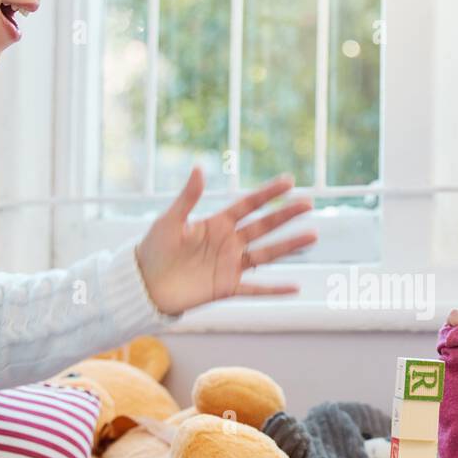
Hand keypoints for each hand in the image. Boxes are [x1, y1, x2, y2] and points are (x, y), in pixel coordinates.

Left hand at [134, 168, 316, 316]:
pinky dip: (275, 289)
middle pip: (263, 227)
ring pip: (266, 254)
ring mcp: (230, 265)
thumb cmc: (153, 249)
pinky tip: (296, 287)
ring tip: (312, 236)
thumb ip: (188, 197)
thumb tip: (198, 168)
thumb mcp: (169, 220)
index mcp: (216, 224)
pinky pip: (255, 288)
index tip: (288, 182)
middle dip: (286, 215)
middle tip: (308, 204)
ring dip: (289, 246)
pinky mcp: (226, 288)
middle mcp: (228, 243)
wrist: (144, 284)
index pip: (248, 205)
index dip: (267, 194)